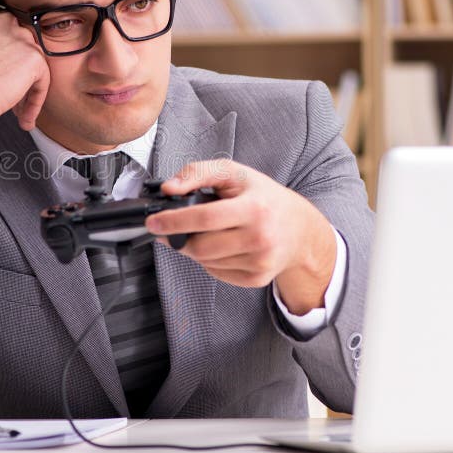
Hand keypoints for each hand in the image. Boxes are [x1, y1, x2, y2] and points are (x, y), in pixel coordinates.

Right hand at [0, 6, 50, 130]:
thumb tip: (11, 62)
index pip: (11, 39)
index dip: (9, 64)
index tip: (2, 82)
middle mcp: (6, 22)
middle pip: (24, 52)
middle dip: (20, 77)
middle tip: (13, 102)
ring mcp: (21, 38)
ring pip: (35, 68)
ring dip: (28, 92)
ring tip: (18, 113)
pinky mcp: (34, 57)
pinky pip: (42, 82)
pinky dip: (35, 102)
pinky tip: (24, 117)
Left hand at [145, 159, 336, 314]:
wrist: (299, 229)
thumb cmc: (263, 197)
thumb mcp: (234, 173)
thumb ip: (198, 173)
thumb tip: (169, 188)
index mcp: (255, 208)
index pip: (205, 218)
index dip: (173, 221)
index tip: (152, 222)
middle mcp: (260, 238)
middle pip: (201, 246)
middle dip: (178, 238)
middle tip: (169, 229)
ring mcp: (260, 262)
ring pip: (205, 261)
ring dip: (193, 248)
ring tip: (204, 232)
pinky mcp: (257, 279)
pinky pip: (216, 272)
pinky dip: (209, 260)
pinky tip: (220, 245)